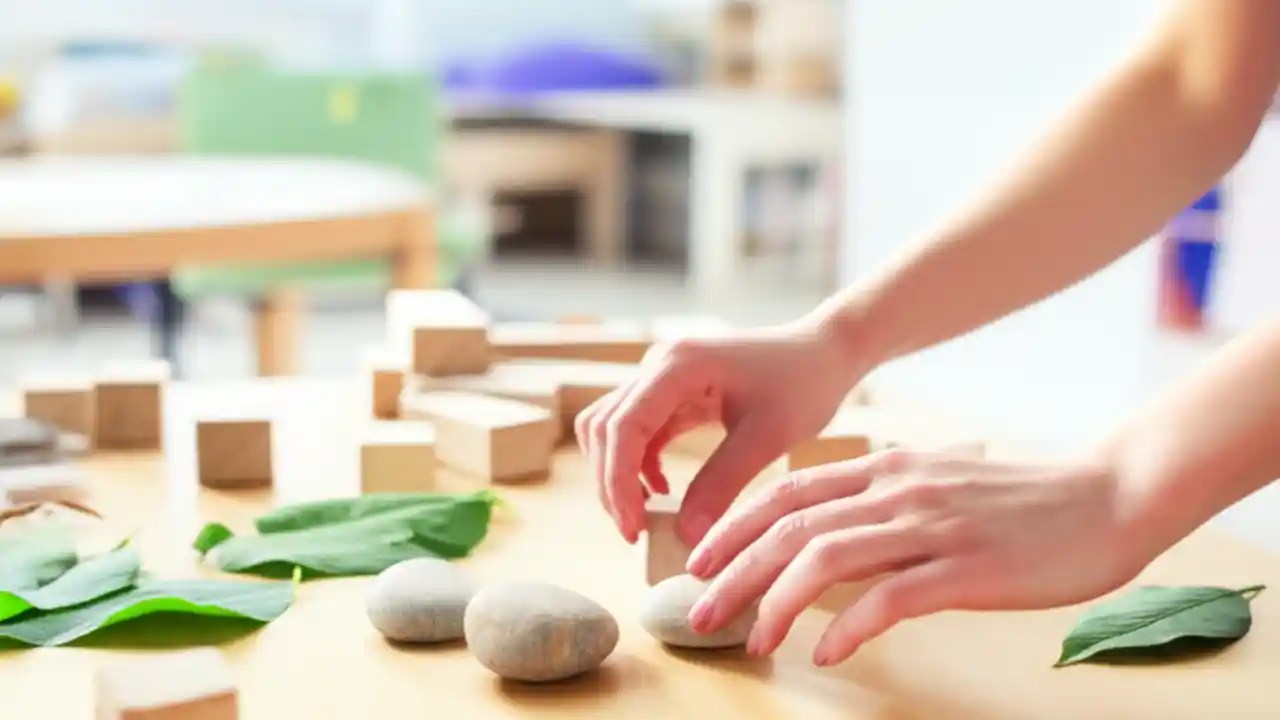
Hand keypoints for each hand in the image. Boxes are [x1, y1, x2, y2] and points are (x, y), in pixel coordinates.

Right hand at [575, 319, 863, 544]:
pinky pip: (636, 429)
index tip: (633, 529)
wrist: (825, 352)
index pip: (622, 427)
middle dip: (612, 484)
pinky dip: (637, 463)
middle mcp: (659, 363)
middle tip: (635, 533)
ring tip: (643, 517)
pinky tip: (662, 491)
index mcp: (679, 365)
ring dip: (618, 473)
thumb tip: (685, 538)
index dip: (618, 482)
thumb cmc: (805, 384)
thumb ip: (722, 484)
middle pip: (605, 427)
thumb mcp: (768, 438)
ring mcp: (661, 374)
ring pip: (611, 427)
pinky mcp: (671, 390)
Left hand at [686, 450, 1150, 665]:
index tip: (698, 561)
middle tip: (696, 611)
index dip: (733, 525)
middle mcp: (897, 490)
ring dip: (774, 602)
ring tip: (749, 641)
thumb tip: (825, 538)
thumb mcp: (936, 481)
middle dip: (732, 570)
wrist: (1106, 496)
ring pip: (825, 557)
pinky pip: (890, 599)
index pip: (786, 491)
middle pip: (789, 526)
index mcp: (885, 468)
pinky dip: (848, 625)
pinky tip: (825, 652)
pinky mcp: (966, 568)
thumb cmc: (1021, 499)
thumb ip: (880, 501)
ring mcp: (930, 527)